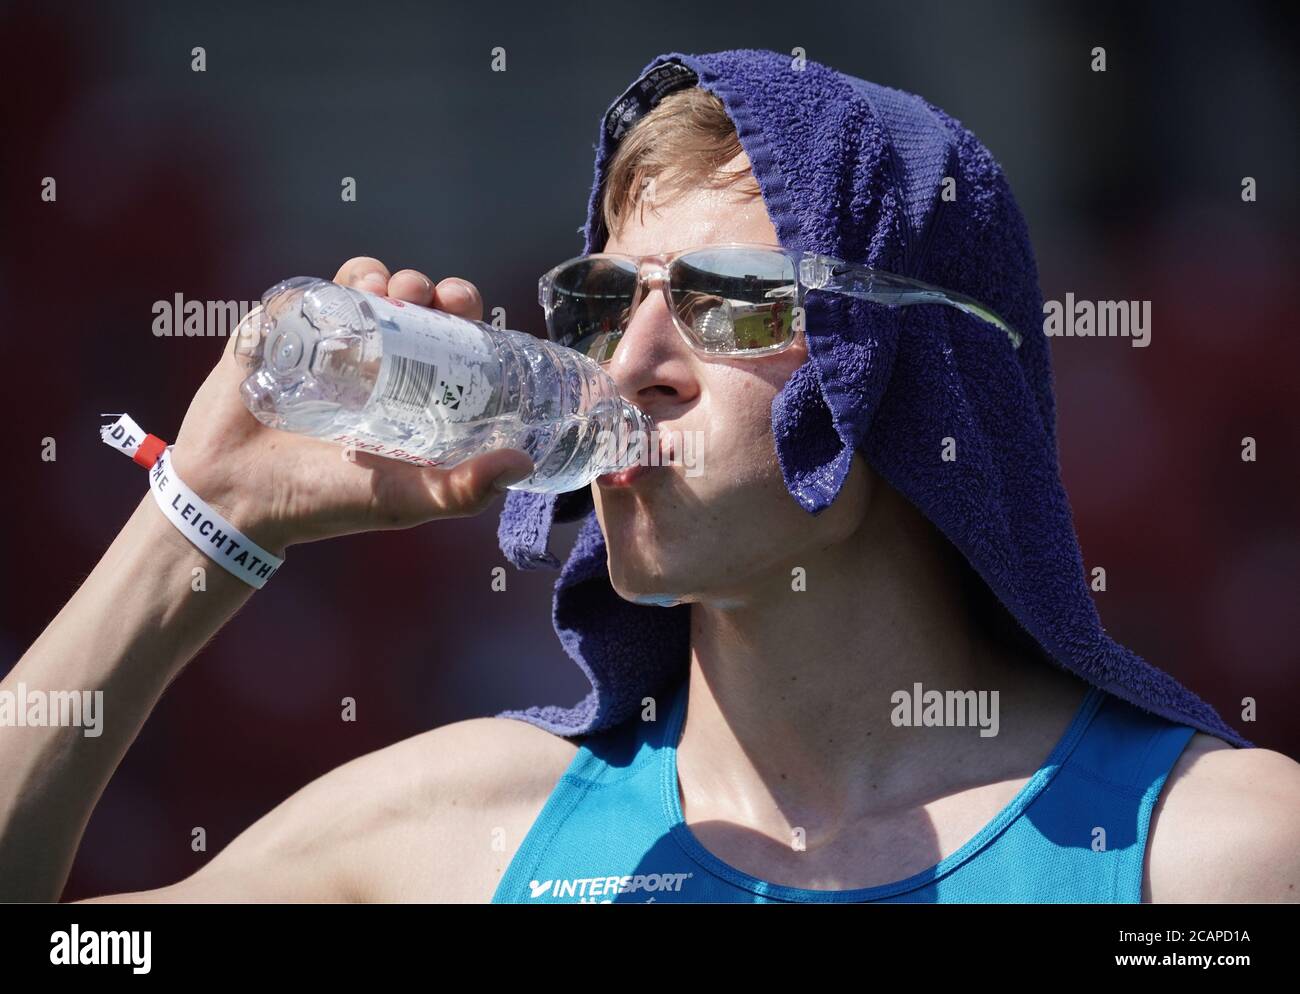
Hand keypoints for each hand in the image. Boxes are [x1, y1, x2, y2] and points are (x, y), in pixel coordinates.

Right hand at [166, 258, 533, 554]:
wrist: (235, 498)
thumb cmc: (323, 504)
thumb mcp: (402, 500)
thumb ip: (461, 491)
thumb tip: (523, 464)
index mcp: (409, 395)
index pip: (450, 340)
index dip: (465, 317)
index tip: (467, 310)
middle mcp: (375, 363)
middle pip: (415, 305)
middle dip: (430, 289)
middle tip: (431, 298)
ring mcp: (328, 343)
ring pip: (369, 287)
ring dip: (387, 277)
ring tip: (389, 290)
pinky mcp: (283, 330)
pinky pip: (316, 289)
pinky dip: (338, 280)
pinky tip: (351, 289)